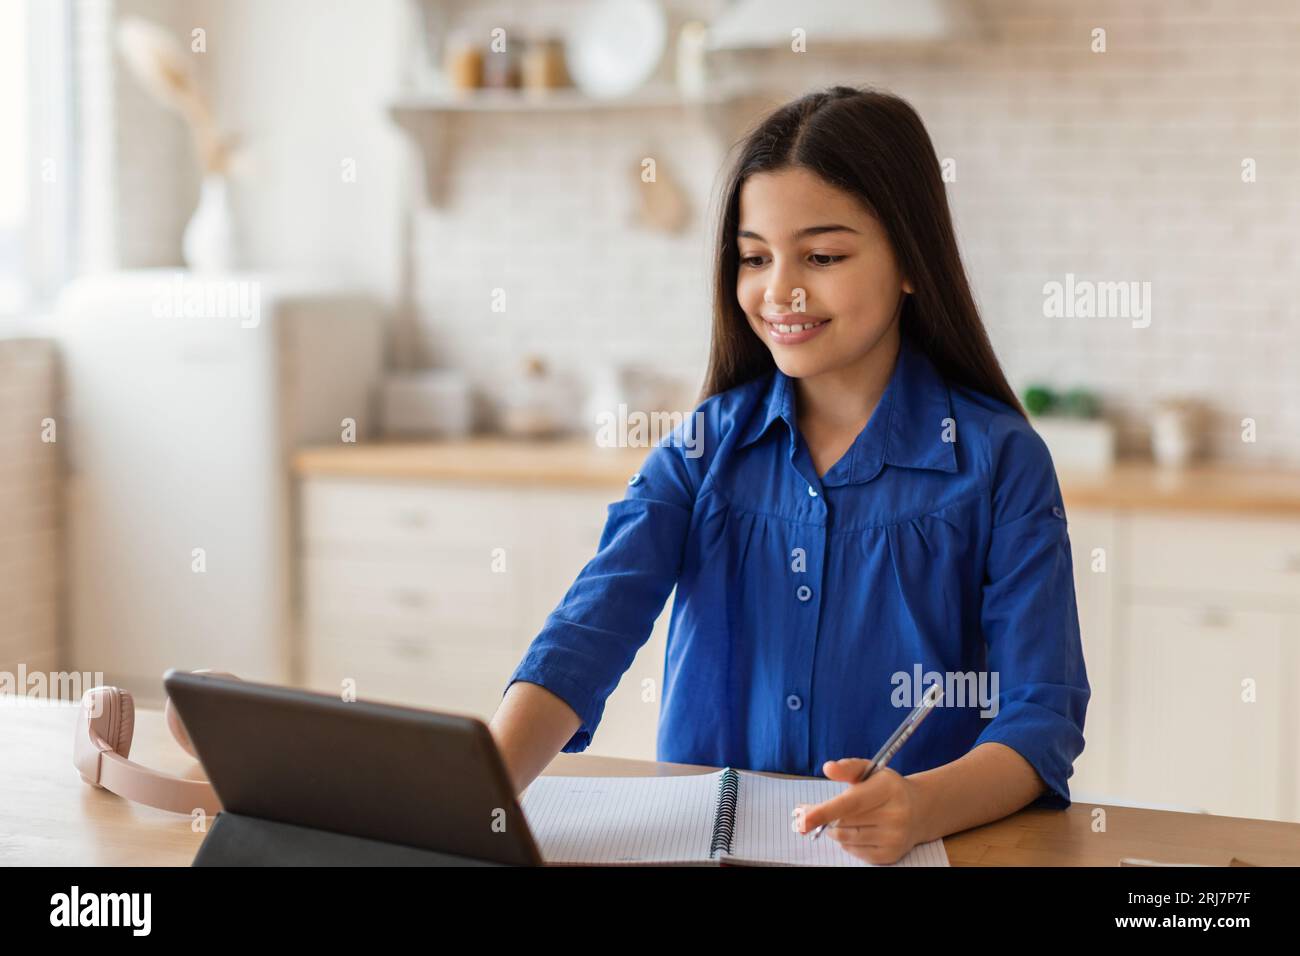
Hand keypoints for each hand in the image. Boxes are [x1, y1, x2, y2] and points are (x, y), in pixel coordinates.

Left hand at [794, 758, 923, 864]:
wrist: (919, 810)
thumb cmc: (887, 788)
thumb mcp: (870, 771)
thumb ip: (847, 767)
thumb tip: (828, 768)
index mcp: (888, 789)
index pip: (850, 803)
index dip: (824, 811)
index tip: (803, 819)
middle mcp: (895, 815)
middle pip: (842, 822)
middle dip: (823, 818)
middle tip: (811, 812)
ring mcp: (894, 838)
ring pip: (844, 838)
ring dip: (835, 829)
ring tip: (844, 817)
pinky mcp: (890, 855)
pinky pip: (853, 851)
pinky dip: (847, 841)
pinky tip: (859, 829)